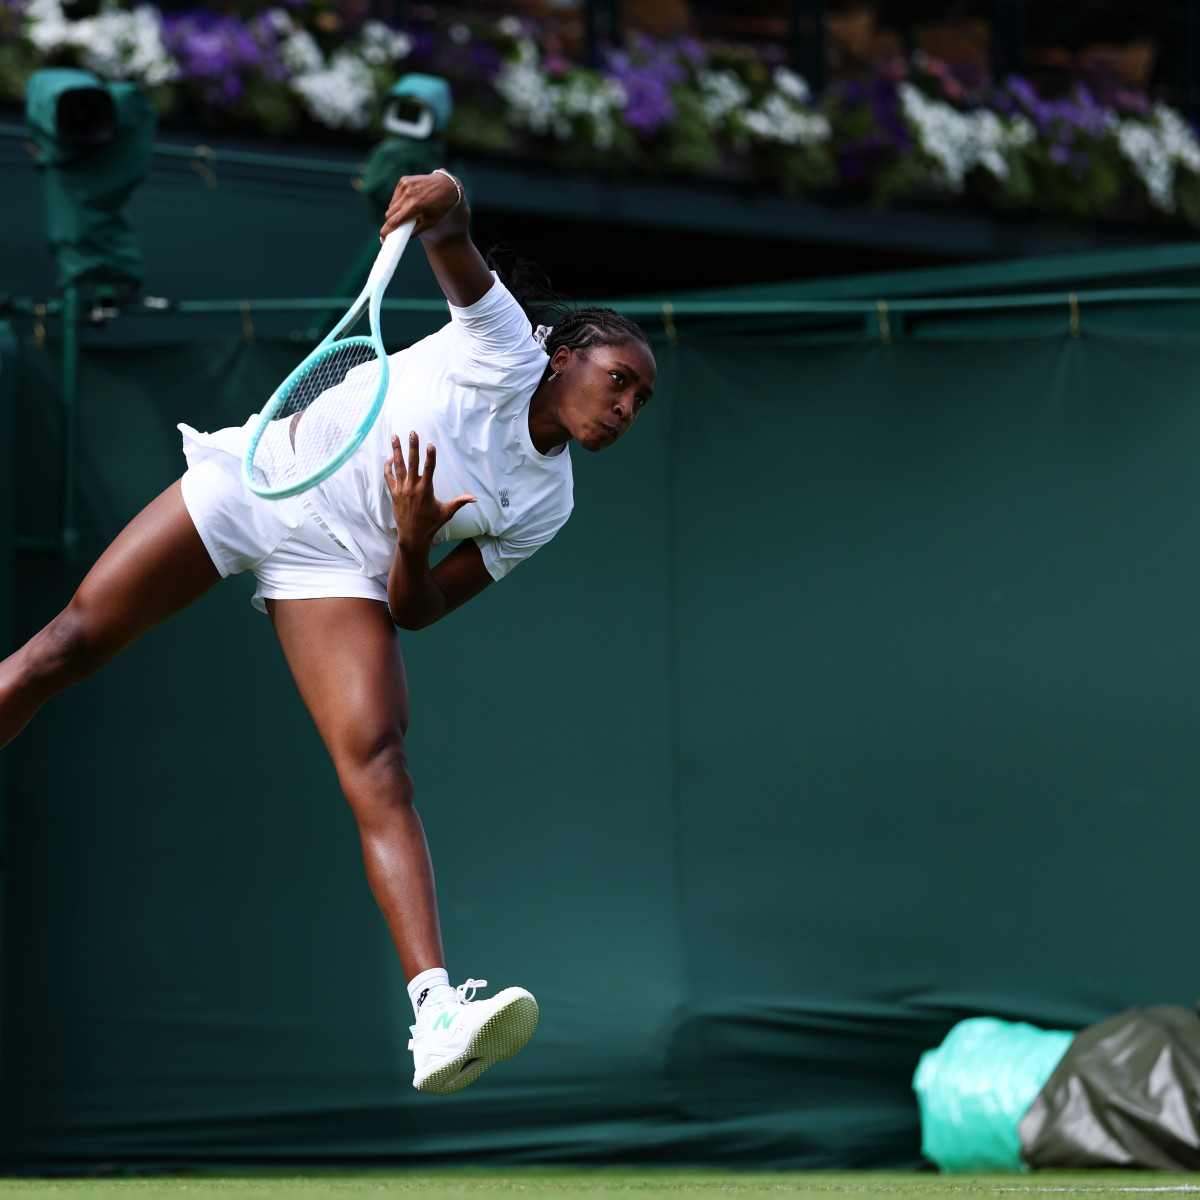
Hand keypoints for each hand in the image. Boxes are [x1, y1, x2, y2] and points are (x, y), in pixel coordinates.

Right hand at [380, 172, 465, 241]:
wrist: (447, 185)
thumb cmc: (441, 207)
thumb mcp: (431, 222)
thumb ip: (415, 230)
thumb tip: (402, 237)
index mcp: (414, 206)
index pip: (393, 221)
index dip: (386, 231)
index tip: (383, 238)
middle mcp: (407, 195)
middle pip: (389, 213)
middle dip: (391, 222)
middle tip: (395, 227)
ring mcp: (405, 185)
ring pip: (391, 205)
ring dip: (395, 211)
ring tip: (407, 213)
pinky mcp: (404, 180)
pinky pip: (395, 196)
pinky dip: (399, 201)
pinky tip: (408, 202)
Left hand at [385, 431, 475, 550]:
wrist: (412, 536)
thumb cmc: (431, 524)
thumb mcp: (447, 512)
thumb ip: (460, 502)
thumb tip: (475, 498)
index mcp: (426, 490)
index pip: (429, 469)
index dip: (430, 456)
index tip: (430, 444)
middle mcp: (412, 487)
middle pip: (412, 462)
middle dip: (412, 446)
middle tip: (412, 433)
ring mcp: (401, 489)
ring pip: (398, 466)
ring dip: (396, 450)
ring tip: (394, 436)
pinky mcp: (394, 493)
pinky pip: (389, 476)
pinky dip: (388, 466)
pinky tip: (390, 457)